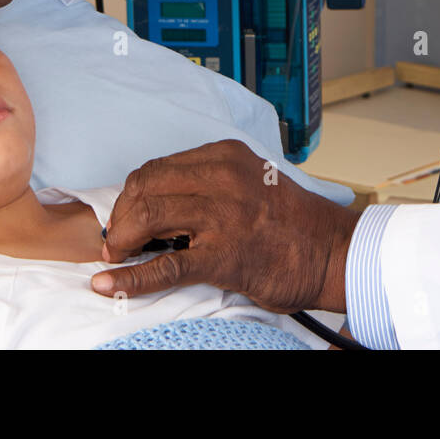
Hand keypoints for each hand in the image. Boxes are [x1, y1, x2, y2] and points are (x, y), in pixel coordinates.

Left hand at [92, 140, 361, 313]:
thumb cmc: (291, 221)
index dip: (133, 194)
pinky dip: (131, 277)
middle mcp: (222, 178)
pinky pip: (166, 266)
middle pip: (145, 186)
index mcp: (225, 156)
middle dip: (122, 215)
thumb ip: (211, 183)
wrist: (332, 252)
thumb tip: (161, 202)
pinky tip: (108, 284)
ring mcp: (223, 216)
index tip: (126, 215)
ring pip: (148, 216)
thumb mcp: (250, 180)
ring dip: (122, 239)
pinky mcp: (225, 256)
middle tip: (118, 239)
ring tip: (117, 256)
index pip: (158, 167)